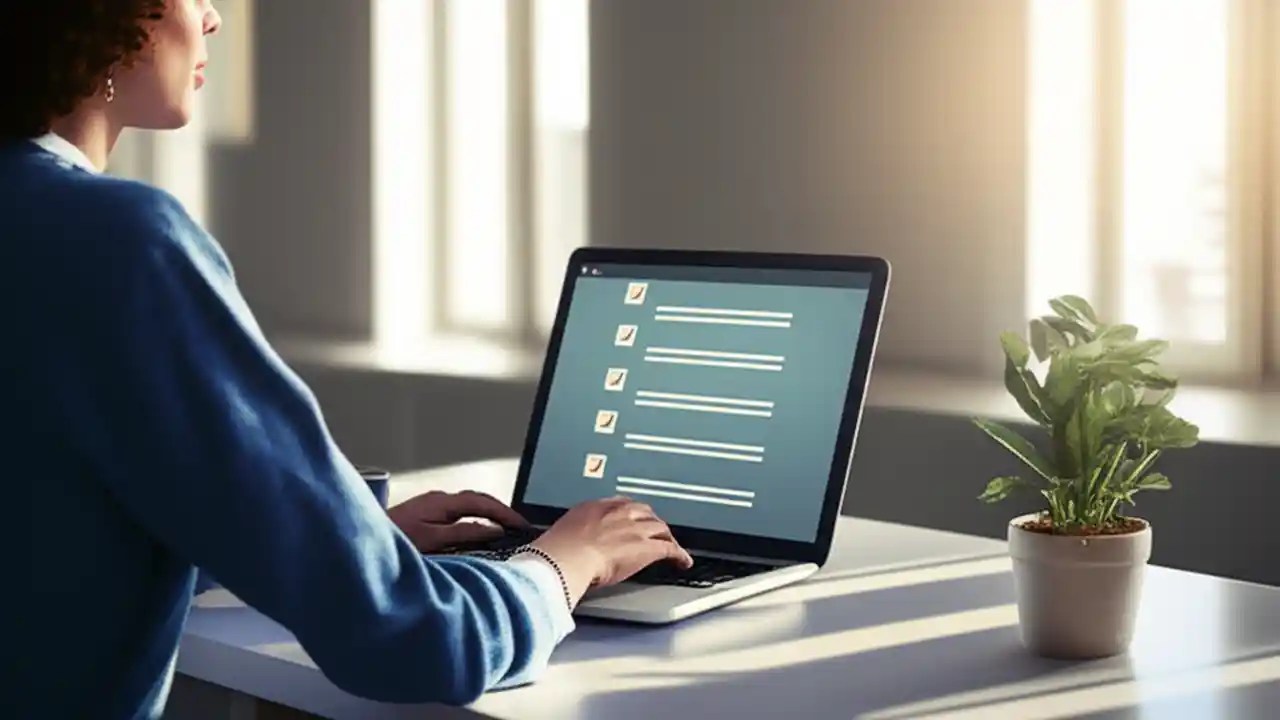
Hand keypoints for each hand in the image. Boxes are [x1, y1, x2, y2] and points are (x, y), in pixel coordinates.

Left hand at [388, 490, 528, 552]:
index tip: (522, 525)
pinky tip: (475, 531)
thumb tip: (494, 530)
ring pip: (467, 506)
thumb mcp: (433, 541)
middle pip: (477, 500)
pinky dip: (473, 519)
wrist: (358, 543)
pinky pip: (457, 513)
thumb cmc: (392, 543)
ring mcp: (429, 506)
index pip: (482, 503)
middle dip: (500, 511)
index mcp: (441, 502)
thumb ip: (465, 534)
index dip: (505, 514)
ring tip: (504, 528)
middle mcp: (437, 500)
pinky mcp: (423, 516)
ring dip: (487, 514)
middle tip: (519, 526)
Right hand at [530, 496, 692, 606]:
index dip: (632, 513)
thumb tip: (563, 546)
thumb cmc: (557, 551)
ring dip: (666, 538)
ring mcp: (635, 529)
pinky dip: (679, 555)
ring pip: (660, 529)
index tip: (634, 519)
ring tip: (671, 547)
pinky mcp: (647, 548)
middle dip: (652, 522)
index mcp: (596, 507)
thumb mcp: (561, 534)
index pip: (622, 504)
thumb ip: (570, 536)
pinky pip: (670, 549)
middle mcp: (619, 513)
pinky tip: (683, 561)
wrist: (566, 558)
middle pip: (645, 512)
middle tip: (656, 533)